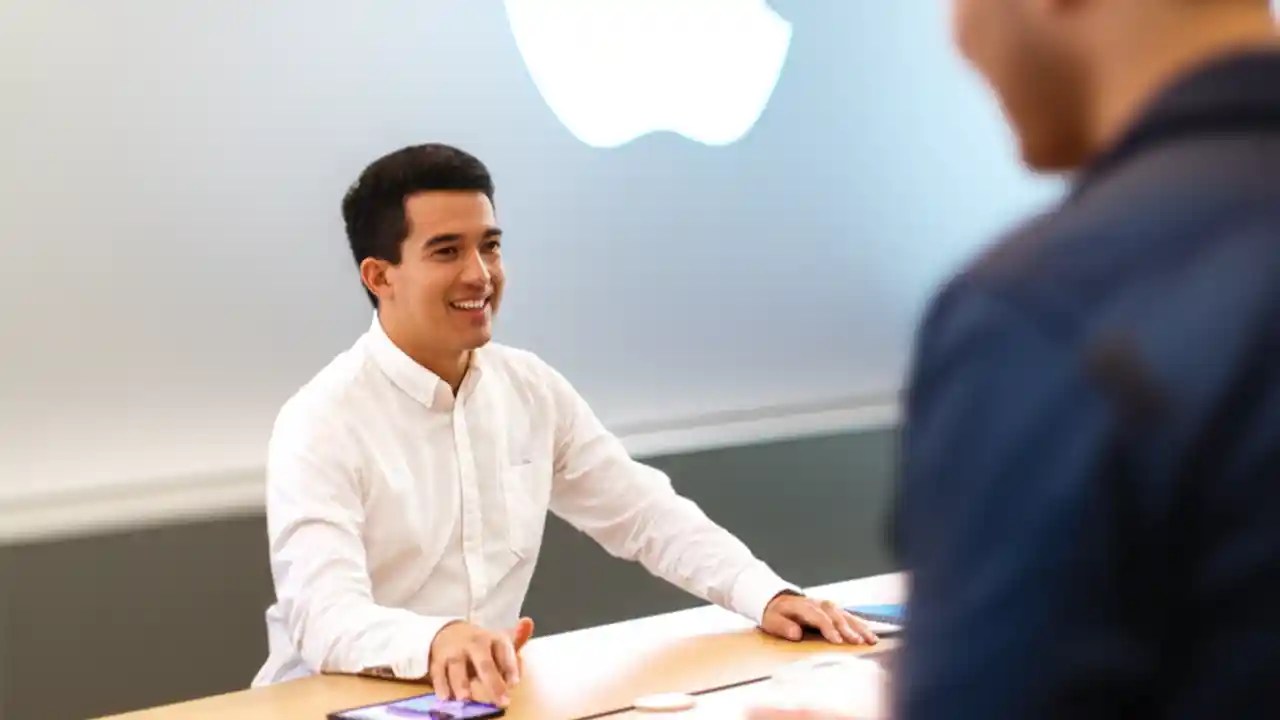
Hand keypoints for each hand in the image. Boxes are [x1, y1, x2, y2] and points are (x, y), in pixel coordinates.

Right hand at [428, 617, 534, 706]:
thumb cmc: (481, 646)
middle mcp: (474, 643)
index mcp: (493, 639)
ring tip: (465, 698)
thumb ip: (517, 639)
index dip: (510, 667)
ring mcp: (455, 652)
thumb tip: (528, 622)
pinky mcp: (438, 661)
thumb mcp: (499, 641)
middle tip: (501, 702)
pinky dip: (441, 685)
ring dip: (461, 683)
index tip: (514, 683)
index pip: (505, 652)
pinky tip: (445, 697)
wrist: (448, 633)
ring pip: (457, 667)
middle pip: (484, 663)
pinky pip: (438, 673)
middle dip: (493, 683)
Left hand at [761, 593, 877, 645]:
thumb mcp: (771, 620)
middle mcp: (817, 604)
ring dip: (858, 626)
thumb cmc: (775, 614)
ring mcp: (826, 606)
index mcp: (803, 606)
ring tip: (870, 639)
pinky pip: (847, 615)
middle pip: (835, 615)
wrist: (776, 600)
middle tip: (858, 642)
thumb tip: (795, 633)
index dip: (828, 628)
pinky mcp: (832, 610)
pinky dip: (859, 623)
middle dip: (847, 628)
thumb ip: (783, 626)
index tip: (837, 641)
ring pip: (845, 614)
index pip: (818, 617)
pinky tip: (869, 632)